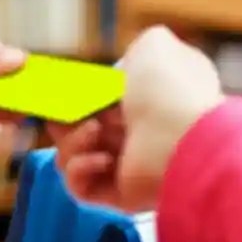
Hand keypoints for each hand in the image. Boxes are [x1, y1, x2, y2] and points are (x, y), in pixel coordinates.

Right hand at [47, 26, 225, 212]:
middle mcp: (138, 135)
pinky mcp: (120, 196)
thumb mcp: (155, 46)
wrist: (181, 136)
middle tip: (62, 114)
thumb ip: (140, 46)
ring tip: (94, 133)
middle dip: (65, 121)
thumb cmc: (169, 89)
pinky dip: (79, 170)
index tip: (60, 92)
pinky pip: (81, 188)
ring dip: (72, 144)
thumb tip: (129, 63)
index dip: (75, 97)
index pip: (99, 102)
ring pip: (74, 158)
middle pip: (80, 129)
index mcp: (147, 102)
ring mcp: (129, 168)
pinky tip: (100, 158)